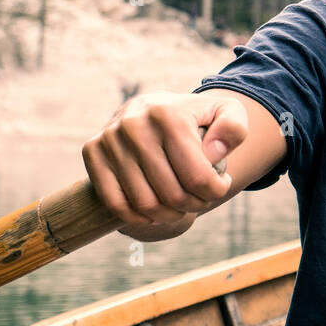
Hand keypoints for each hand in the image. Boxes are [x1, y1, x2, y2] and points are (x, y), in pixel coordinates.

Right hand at [82, 90, 248, 241]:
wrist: (154, 107)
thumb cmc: (194, 117)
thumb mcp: (225, 111)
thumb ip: (234, 128)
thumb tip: (213, 153)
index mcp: (168, 114)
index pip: (197, 175)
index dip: (215, 191)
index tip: (221, 185)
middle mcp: (134, 125)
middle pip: (171, 194)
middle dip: (194, 204)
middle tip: (201, 199)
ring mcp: (109, 139)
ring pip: (144, 203)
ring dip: (169, 215)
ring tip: (182, 206)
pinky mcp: (92, 152)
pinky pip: (114, 203)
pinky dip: (138, 218)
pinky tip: (156, 214)